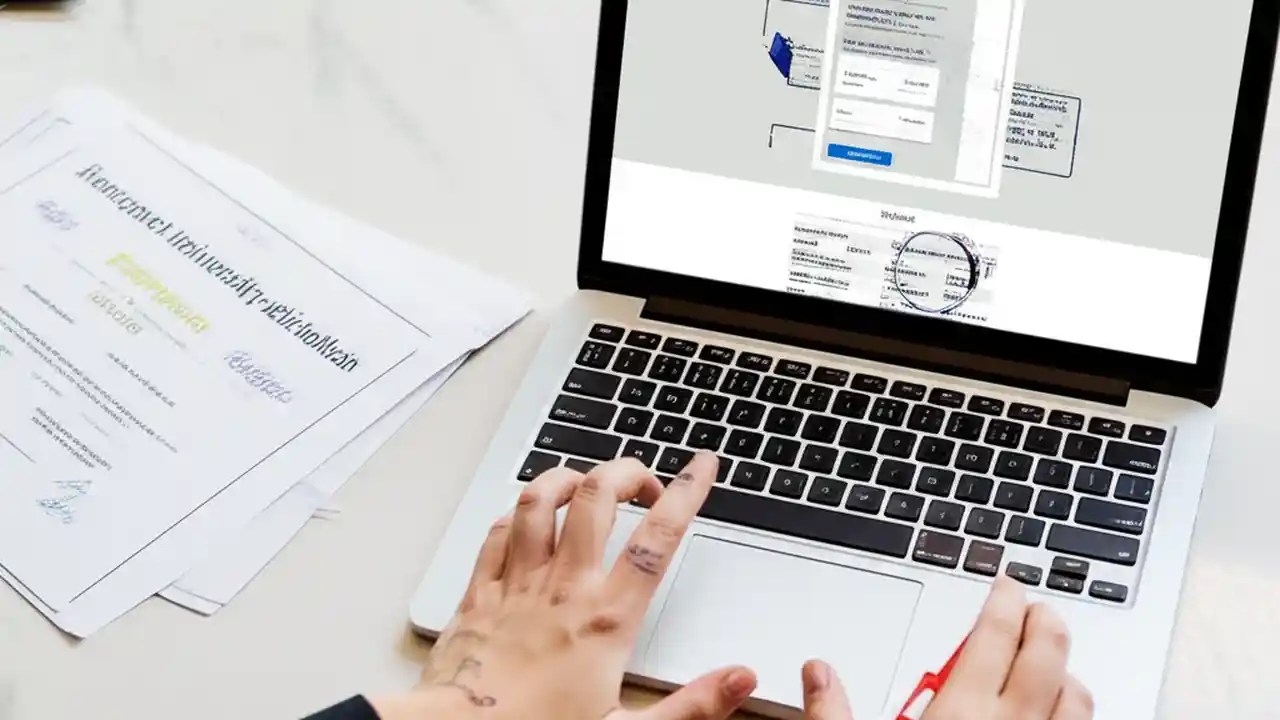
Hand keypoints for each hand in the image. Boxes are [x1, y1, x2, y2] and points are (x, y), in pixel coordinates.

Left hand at [373, 453, 756, 719]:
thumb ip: (691, 706)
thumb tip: (739, 678)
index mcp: (606, 620)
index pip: (656, 539)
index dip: (686, 494)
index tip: (702, 468)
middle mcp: (562, 589)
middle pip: (597, 497)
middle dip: (627, 472)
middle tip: (645, 480)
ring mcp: (516, 585)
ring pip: (540, 501)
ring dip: (567, 479)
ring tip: (588, 482)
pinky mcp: (479, 594)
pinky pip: (498, 532)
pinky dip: (518, 514)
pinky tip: (527, 518)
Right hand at [800, 575, 1092, 718]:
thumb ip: (833, 715)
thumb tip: (818, 672)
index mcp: (960, 718)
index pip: (993, 637)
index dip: (1004, 602)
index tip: (1005, 585)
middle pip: (1047, 657)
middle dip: (1046, 622)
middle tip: (1036, 607)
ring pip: (1077, 701)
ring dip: (1067, 671)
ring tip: (1051, 662)